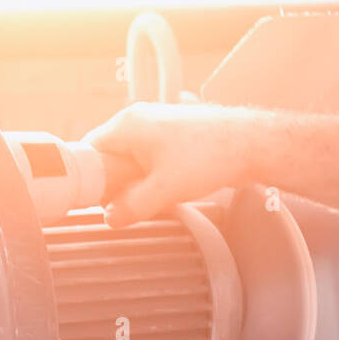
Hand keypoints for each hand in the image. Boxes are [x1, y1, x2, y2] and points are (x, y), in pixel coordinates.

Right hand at [83, 102, 256, 227]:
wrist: (250, 143)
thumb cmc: (209, 156)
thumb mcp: (164, 191)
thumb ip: (131, 207)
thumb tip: (110, 219)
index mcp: (127, 125)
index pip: (88, 151)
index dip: (89, 179)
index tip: (95, 201)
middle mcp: (138, 120)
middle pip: (108, 158)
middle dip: (114, 185)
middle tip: (127, 205)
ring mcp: (155, 127)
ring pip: (128, 161)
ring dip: (134, 184)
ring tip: (152, 198)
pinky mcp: (170, 137)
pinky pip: (147, 161)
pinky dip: (150, 178)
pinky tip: (165, 192)